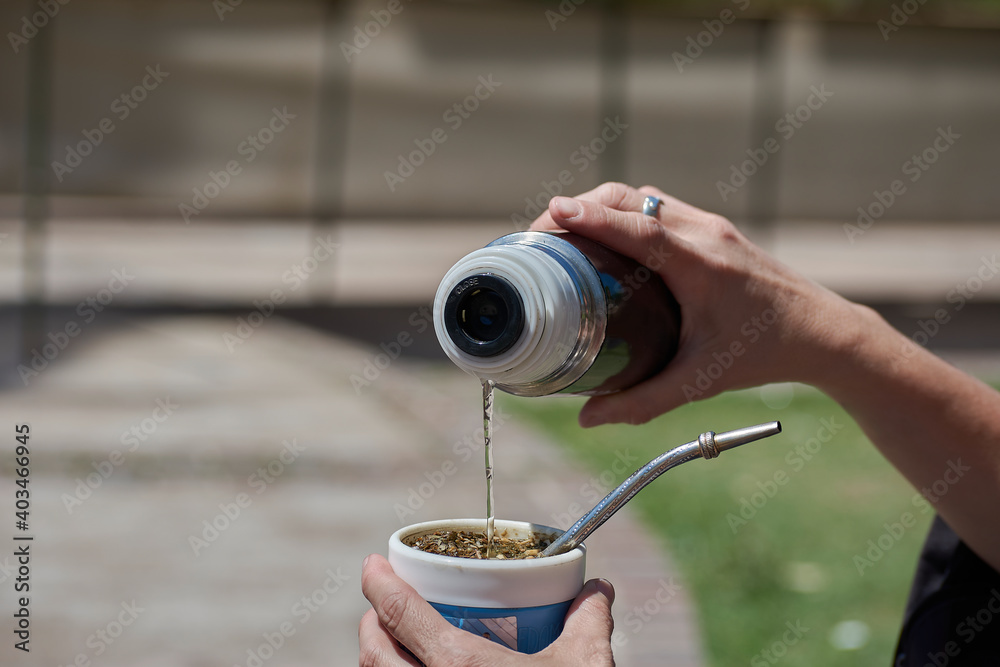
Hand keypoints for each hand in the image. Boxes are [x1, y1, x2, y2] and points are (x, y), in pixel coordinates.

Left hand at [359, 554, 615, 665]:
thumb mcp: (583, 666)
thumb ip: (588, 621)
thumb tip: (598, 589)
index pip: (399, 613)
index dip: (378, 582)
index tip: (372, 564)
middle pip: (372, 653)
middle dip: (372, 623)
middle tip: (384, 607)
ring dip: (378, 661)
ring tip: (397, 646)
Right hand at [529, 182, 863, 426]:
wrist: (824, 331)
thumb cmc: (764, 355)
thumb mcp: (701, 382)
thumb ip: (642, 402)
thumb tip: (588, 418)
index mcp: (701, 266)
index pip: (637, 228)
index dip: (591, 218)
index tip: (551, 214)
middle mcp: (705, 234)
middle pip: (632, 199)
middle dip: (582, 206)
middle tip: (543, 233)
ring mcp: (711, 226)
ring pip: (644, 196)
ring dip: (601, 204)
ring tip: (565, 232)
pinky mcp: (713, 228)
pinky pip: (659, 206)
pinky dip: (625, 211)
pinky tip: (606, 236)